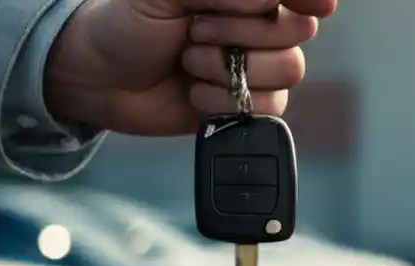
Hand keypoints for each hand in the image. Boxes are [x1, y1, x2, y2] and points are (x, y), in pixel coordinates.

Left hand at [45, 0, 336, 134]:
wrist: (97, 78)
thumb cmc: (126, 22)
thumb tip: (272, 1)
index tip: (317, 5)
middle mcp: (256, 24)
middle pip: (297, 31)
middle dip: (243, 34)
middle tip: (196, 31)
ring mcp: (254, 65)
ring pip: (288, 70)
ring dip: (230, 70)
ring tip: (189, 63)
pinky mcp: (245, 105)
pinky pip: (270, 107)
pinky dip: (226, 101)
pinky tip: (195, 92)